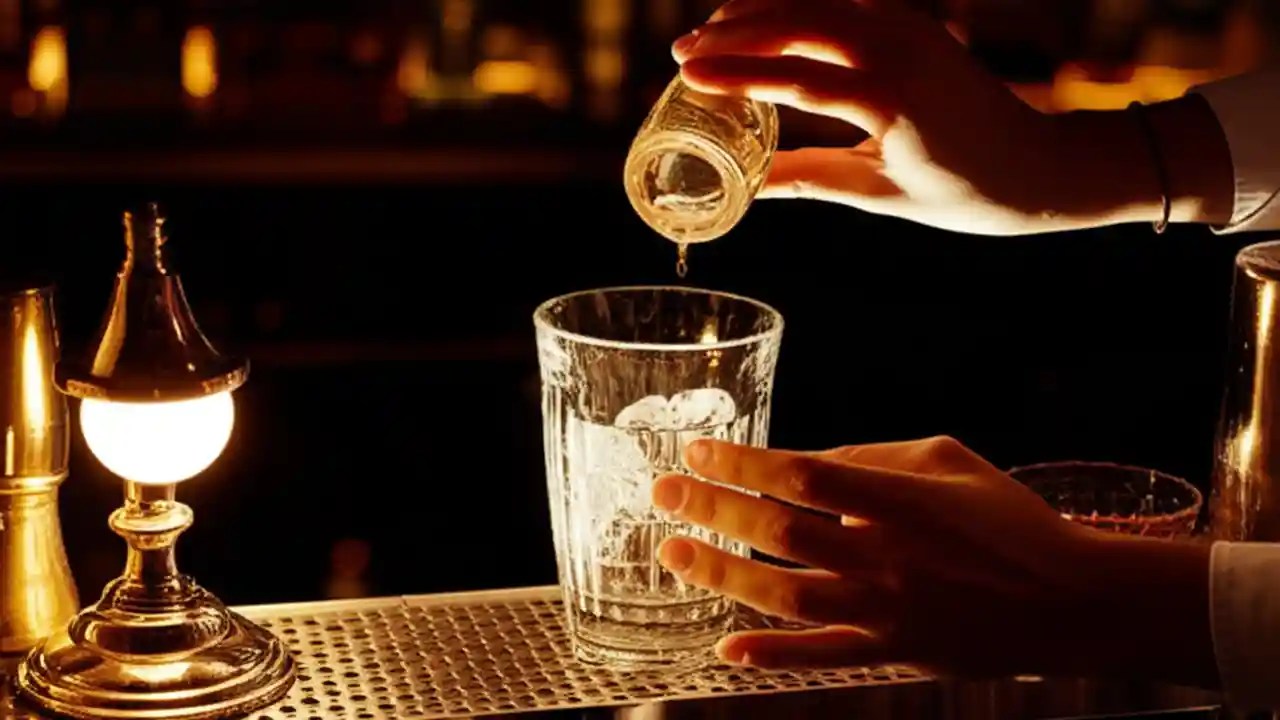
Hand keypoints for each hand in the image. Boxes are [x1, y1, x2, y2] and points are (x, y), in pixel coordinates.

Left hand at [652, 436, 1215, 685]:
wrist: (1073, 602)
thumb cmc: (1009, 519)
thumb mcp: (947, 461)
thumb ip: (871, 458)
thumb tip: (804, 463)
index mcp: (901, 500)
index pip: (802, 476)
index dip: (743, 463)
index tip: (698, 451)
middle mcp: (888, 557)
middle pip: (782, 533)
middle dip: (714, 510)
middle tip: (663, 494)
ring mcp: (889, 612)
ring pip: (788, 597)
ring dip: (724, 575)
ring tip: (673, 554)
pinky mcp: (896, 653)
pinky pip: (823, 658)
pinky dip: (772, 655)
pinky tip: (724, 648)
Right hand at [670, 0, 1224, 233]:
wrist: (1042, 168)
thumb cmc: (965, 194)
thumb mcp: (879, 193)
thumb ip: (809, 180)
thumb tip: (748, 186)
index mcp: (891, 102)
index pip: (796, 78)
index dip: (736, 76)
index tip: (687, 77)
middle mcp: (899, 51)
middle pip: (797, 25)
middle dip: (733, 34)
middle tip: (682, 52)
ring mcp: (909, 29)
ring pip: (816, 5)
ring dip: (759, 13)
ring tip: (709, 32)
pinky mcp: (914, 23)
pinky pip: (842, 4)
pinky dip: (797, 9)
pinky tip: (765, 20)